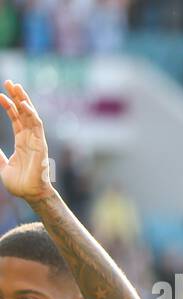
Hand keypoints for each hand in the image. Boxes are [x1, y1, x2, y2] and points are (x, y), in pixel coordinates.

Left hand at [0, 81, 54, 203]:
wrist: (30, 194)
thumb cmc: (19, 184)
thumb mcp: (2, 166)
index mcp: (21, 142)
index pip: (16, 119)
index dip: (8, 106)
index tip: (0, 95)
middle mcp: (30, 138)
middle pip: (24, 113)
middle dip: (17, 97)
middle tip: (9, 82)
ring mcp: (36, 140)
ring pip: (31, 115)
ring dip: (24, 100)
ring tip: (15, 86)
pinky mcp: (40, 145)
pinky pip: (37, 126)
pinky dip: (31, 114)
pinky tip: (23, 104)